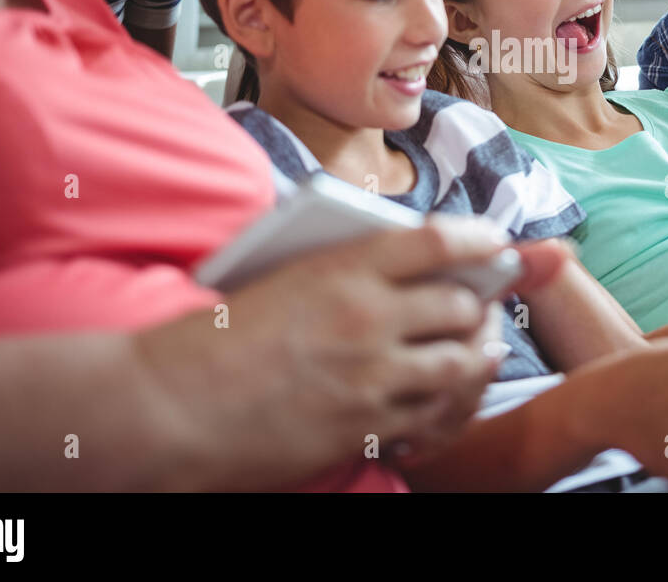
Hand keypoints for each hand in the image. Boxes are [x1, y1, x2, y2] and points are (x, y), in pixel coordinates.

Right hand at [137, 217, 559, 488]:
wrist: (171, 406)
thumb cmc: (217, 337)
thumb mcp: (284, 276)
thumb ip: (347, 268)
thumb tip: (404, 267)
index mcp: (343, 268)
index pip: (439, 241)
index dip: (479, 238)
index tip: (496, 240)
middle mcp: (368, 319)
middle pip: (461, 306)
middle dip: (477, 305)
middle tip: (478, 304)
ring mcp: (371, 378)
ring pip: (459, 364)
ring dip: (472, 356)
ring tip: (474, 350)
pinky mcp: (365, 429)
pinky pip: (431, 415)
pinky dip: (444, 404)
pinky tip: (439, 397)